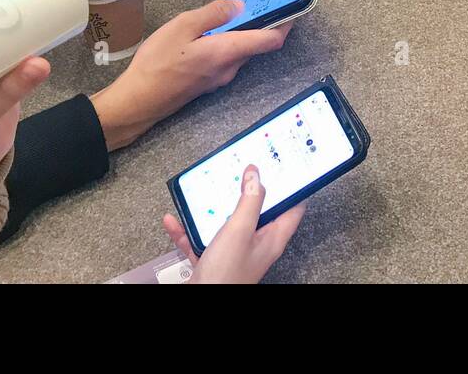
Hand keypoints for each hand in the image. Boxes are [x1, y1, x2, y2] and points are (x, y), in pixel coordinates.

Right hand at [90, 0, 288, 149]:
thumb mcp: (182, 26)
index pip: (271, 40)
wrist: (139, 100)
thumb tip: (240, 6)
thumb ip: (214, 13)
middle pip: (258, 44)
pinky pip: (227, 58)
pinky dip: (228, 43)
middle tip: (261, 0)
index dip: (285, 22)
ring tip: (234, 11)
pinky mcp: (209, 81)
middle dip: (263, 23)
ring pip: (241, 51)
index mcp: (228, 52)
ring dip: (243, 33)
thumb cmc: (158, 62)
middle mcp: (231, 68)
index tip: (290, 5)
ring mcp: (220, 78)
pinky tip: (212, 31)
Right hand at [163, 165, 304, 282]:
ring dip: (212, 210)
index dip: (292, 186)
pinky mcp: (214, 260)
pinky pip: (201, 239)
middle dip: (246, 192)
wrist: (202, 300)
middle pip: (257, 211)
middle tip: (241, 171)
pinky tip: (175, 221)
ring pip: (226, 223)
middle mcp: (256, 244)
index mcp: (272, 238)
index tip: (285, 166)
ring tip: (202, 193)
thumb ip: (250, 200)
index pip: (293, 207)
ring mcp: (234, 252)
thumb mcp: (240, 230)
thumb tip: (256, 174)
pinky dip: (188, 230)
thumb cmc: (226, 276)